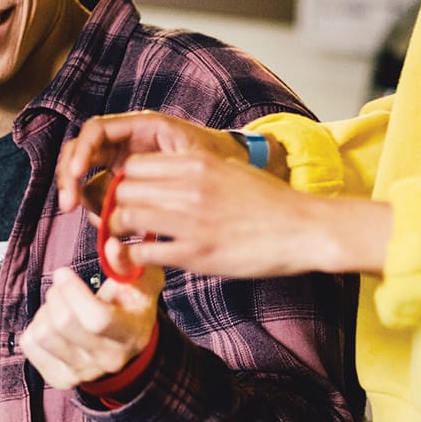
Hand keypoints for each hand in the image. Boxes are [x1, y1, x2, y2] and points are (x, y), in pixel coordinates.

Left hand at [18, 255, 163, 390]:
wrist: (127, 343)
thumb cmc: (133, 304)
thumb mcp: (142, 279)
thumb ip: (128, 261)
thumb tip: (112, 245)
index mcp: (130, 334)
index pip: (96, 319)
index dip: (73, 291)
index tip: (63, 272)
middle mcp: (108, 359)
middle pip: (63, 324)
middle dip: (56, 294)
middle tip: (62, 284)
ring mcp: (83, 372)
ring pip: (43, 334)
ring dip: (45, 310)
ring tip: (60, 304)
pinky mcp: (60, 377)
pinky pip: (29, 345)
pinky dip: (35, 327)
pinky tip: (52, 322)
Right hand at [56, 112, 246, 218]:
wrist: (233, 169)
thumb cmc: (218, 158)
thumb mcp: (195, 158)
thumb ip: (167, 167)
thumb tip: (132, 180)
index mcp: (141, 126)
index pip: (95, 130)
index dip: (81, 150)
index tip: (78, 173)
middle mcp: (126, 142)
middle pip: (81, 152)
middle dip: (70, 176)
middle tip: (68, 204)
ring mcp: (123, 162)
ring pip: (87, 176)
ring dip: (82, 196)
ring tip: (98, 220)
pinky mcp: (125, 185)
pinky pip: (101, 194)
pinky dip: (99, 209)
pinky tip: (108, 224)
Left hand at [95, 148, 391, 277]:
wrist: (304, 229)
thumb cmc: (271, 202)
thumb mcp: (230, 170)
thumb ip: (196, 170)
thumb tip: (165, 178)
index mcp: (197, 163)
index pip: (135, 165)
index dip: (125, 182)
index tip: (131, 196)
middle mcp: (189, 188)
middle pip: (123, 190)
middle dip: (116, 206)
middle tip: (122, 219)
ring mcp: (190, 222)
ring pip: (125, 219)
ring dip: (120, 231)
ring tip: (128, 238)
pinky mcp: (195, 255)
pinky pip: (143, 253)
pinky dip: (135, 257)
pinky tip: (143, 258)